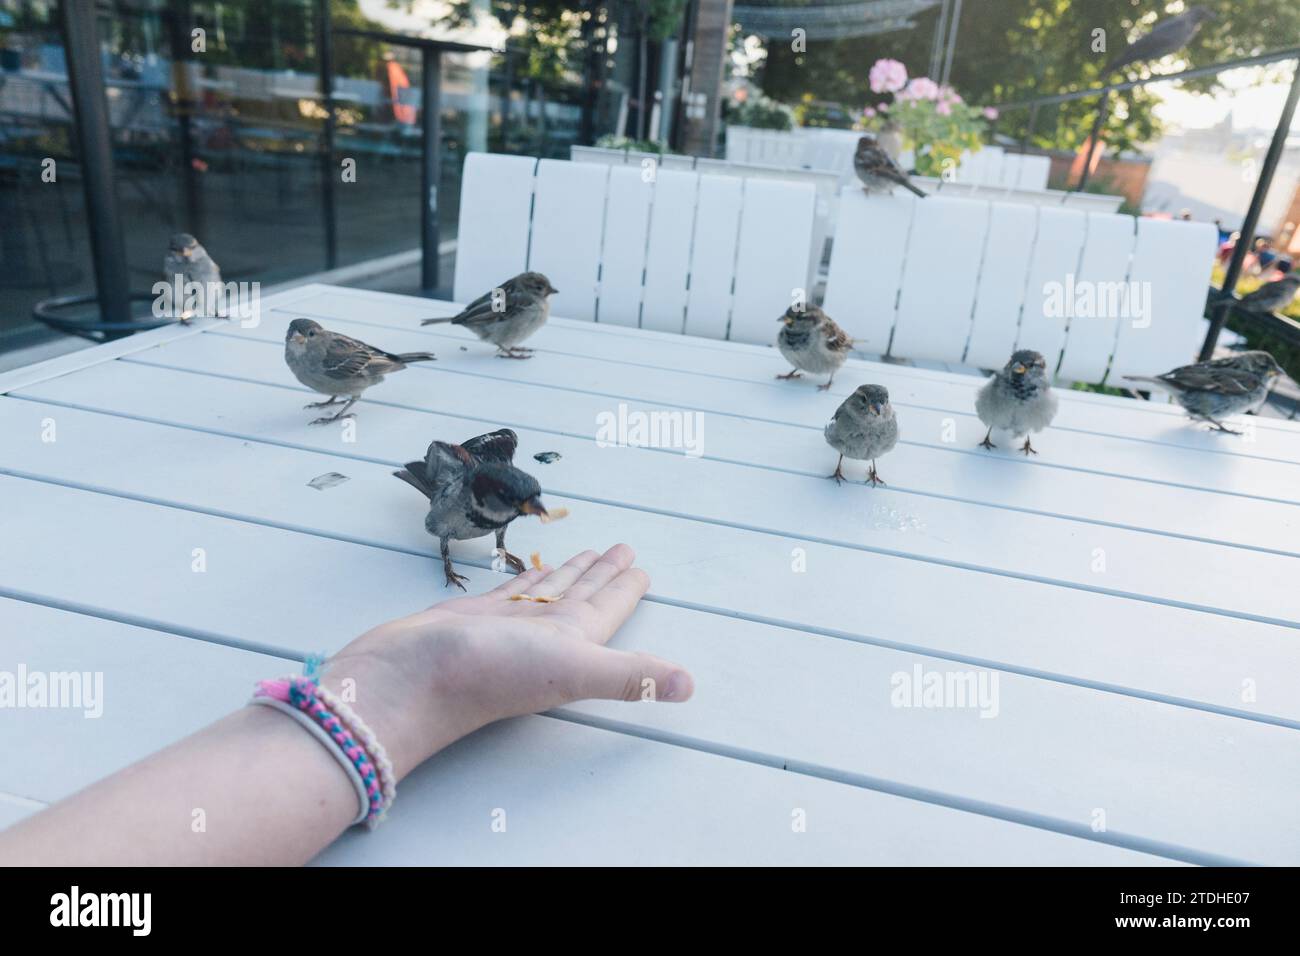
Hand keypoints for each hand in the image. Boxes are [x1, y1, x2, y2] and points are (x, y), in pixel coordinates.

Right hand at [322, 544, 693, 778]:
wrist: (406, 682)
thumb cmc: (486, 676)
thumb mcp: (571, 669)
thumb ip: (629, 677)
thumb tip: (691, 688)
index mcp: (572, 645)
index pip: (609, 610)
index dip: (628, 590)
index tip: (643, 569)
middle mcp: (543, 637)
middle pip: (583, 597)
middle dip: (604, 574)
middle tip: (624, 550)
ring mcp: (507, 629)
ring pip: (548, 593)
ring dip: (568, 574)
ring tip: (586, 554)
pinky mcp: (471, 619)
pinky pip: (509, 593)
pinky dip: (524, 581)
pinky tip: (528, 574)